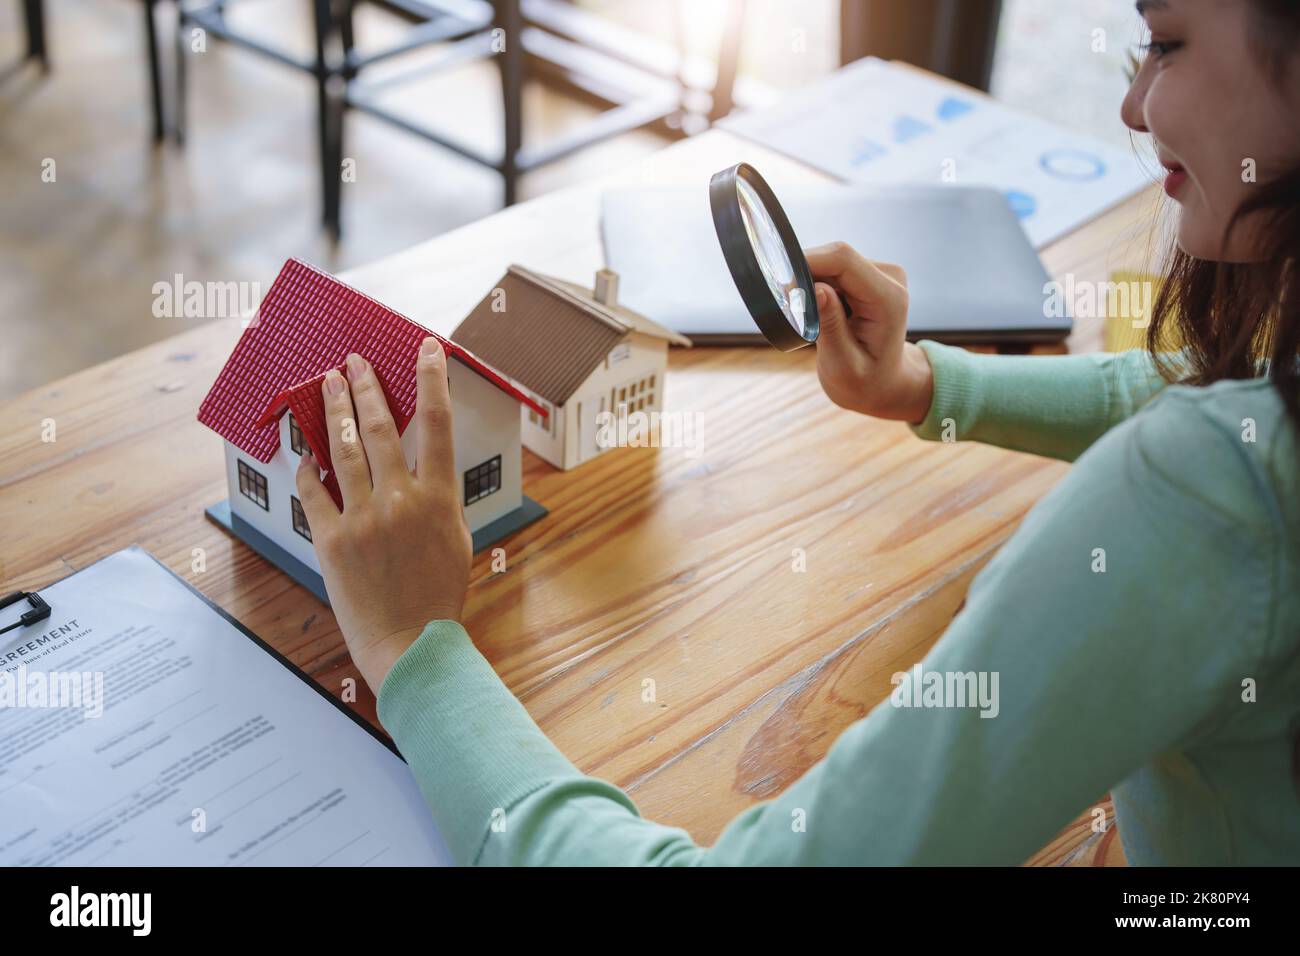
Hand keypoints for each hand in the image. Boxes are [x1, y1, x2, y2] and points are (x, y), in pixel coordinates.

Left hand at [296, 339, 472, 691]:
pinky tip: (304, 449)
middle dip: (367, 387)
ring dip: (334, 411)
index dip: (433, 379)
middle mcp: (402, 500)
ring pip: (345, 449)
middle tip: (355, 361)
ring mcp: (364, 519)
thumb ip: (438, 498)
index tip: (426, 349)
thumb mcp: (456, 538)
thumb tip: (419, 465)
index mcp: (440, 499)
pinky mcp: (332, 540)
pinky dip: (308, 468)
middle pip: (383, 426)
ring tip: (326, 383)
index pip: (439, 424)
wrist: (410, 642)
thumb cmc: (439, 594)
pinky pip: (315, 492)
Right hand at [805, 242, 933, 424]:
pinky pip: (833, 268)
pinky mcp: (870, 274)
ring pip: (831, 261)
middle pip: (835, 257)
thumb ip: (830, 326)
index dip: (807, 263)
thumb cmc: (864, 381)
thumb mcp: (843, 364)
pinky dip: (818, 286)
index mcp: (888, 299)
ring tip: (813, 321)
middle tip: (792, 311)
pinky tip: (822, 313)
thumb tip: (815, 288)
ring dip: (812, 284)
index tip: (781, 285)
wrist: (884, 384)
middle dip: (806, 277)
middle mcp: (890, 279)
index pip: (843, 260)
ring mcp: (882, 273)